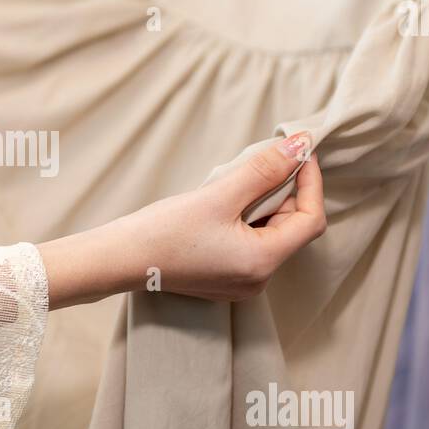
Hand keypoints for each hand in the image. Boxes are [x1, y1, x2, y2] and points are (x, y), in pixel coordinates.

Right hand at [39, 134, 325, 308]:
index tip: (300, 151)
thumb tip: (299, 146)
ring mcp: (240, 283)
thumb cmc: (162, 231)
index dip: (311, 182)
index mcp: (262, 263)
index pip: (310, 219)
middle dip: (285, 191)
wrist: (117, 260)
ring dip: (264, 203)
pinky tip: (225, 204)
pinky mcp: (223, 279)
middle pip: (292, 227)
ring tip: (239, 182)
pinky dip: (247, 219)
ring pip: (271, 235)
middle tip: (263, 161)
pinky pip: (251, 244)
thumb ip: (263, 170)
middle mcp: (258, 280)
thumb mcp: (218, 195)